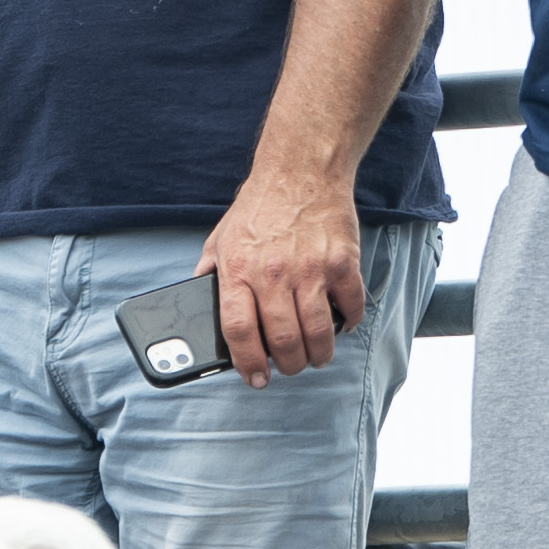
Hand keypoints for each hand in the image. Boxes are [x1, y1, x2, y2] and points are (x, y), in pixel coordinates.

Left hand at [198, 171, 364, 384]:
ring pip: (318, 333)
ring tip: (317, 355)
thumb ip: (210, 273)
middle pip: (283, 341)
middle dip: (289, 366)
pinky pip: (350, 308)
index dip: (248, 363)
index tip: (256, 377)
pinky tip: (341, 323)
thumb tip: (197, 305)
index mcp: (238, 270)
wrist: (301, 171)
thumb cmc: (261, 206)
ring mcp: (311, 269)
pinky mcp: (343, 263)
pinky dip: (348, 323)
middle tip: (292, 366)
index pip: (239, 331)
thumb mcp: (220, 238)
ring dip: (319, 354)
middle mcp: (273, 273)